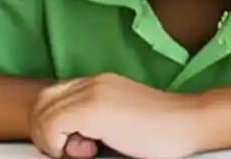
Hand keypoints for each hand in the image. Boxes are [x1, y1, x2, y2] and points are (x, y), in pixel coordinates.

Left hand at [30, 73, 201, 158]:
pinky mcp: (94, 108)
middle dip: (47, 132)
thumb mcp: (120, 117)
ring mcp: (92, 92)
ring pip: (42, 114)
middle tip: (74, 149)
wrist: (188, 123)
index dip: (53, 124)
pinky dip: (62, 145)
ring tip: (85, 149)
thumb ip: (96, 117)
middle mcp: (92, 82)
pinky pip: (52, 126)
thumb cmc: (163, 130)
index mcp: (98, 83)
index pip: (52, 97)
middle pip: (41, 103)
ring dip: (54, 139)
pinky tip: (91, 149)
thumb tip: (70, 136)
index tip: (74, 144)